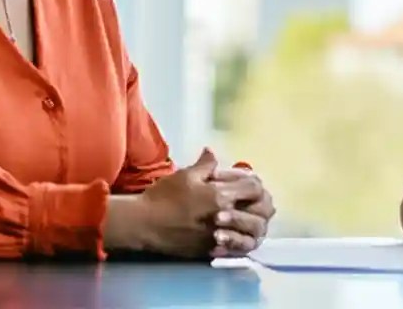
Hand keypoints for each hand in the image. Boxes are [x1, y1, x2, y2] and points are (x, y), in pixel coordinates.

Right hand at [104, 148, 262, 257]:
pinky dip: (237, 238)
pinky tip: (231, 231)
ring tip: (245, 217)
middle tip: (252, 202)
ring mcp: (218, 236)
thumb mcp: (185, 175)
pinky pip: (234, 247)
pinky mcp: (209, 250)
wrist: (144, 224)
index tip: (249, 182)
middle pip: (258, 214)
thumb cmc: (163, 197)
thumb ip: (205, 165)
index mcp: (220, 196)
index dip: (255, 183)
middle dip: (259, 206)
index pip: (254, 188)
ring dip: (251, 224)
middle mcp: (224, 217)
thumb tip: (212, 152)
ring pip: (249, 233)